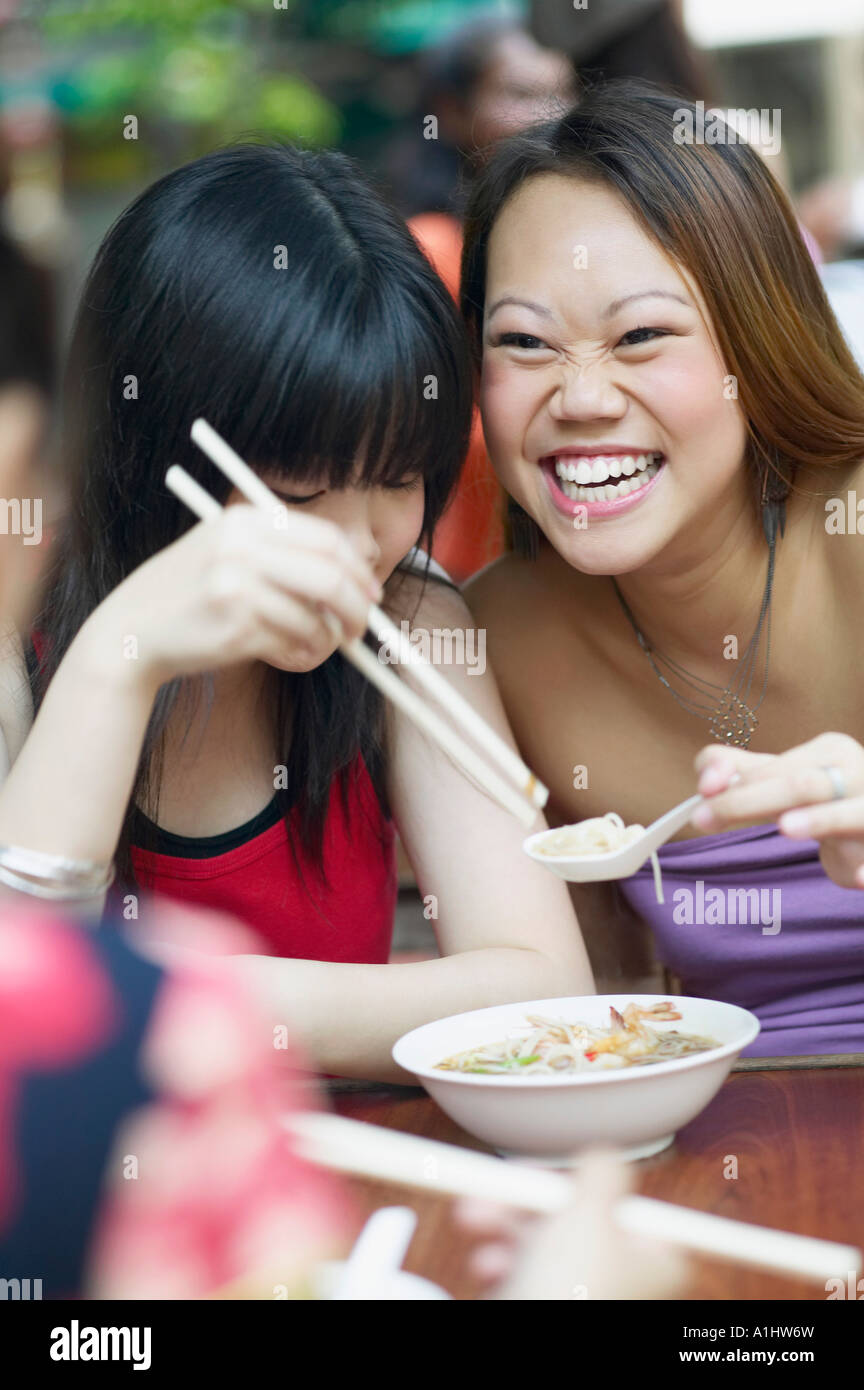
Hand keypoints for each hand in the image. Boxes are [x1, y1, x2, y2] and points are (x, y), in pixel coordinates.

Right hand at [72, 503, 381, 690]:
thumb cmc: (187, 597)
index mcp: (244, 521)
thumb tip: (353, 579)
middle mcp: (243, 547)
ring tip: (313, 649)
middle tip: (361, 629)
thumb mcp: (224, 552)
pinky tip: (286, 658)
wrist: (131, 632)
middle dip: (358, 607)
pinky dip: (302, 657)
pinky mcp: (239, 626)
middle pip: (332, 575)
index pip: (326, 539)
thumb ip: (280, 555)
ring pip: (317, 618)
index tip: (370, 592)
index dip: (357, 569)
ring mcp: (240, 586)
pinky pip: (296, 644)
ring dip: (327, 642)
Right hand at [454, 1148, 687, 1300]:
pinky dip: (499, 1260)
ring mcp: (582, 1293)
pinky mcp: (545, 1303)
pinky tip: (485, 1265)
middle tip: (492, 1192)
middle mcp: (621, 1277)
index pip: (626, 1202)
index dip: (583, 1185)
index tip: (552, 1176)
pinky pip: (522, 1268)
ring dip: (502, 1226)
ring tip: (475, 1224)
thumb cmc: (570, 1296)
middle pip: (573, 1214)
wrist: (526, 1360)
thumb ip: (603, 1171)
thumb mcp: (590, 1214)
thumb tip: (605, 1155)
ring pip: (540, 1238)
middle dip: (523, 1200)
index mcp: (654, 1258)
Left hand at [691, 734, 863, 889]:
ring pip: (847, 813)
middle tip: (703, 819)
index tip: (702, 792)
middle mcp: (856, 775)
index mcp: (829, 753)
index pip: (775, 763)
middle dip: (749, 801)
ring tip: (786, 827)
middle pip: (802, 785)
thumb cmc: (824, 802)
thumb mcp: (782, 780)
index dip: (735, 777)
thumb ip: (739, 771)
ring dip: (821, 820)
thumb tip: (706, 780)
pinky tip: (859, 877)